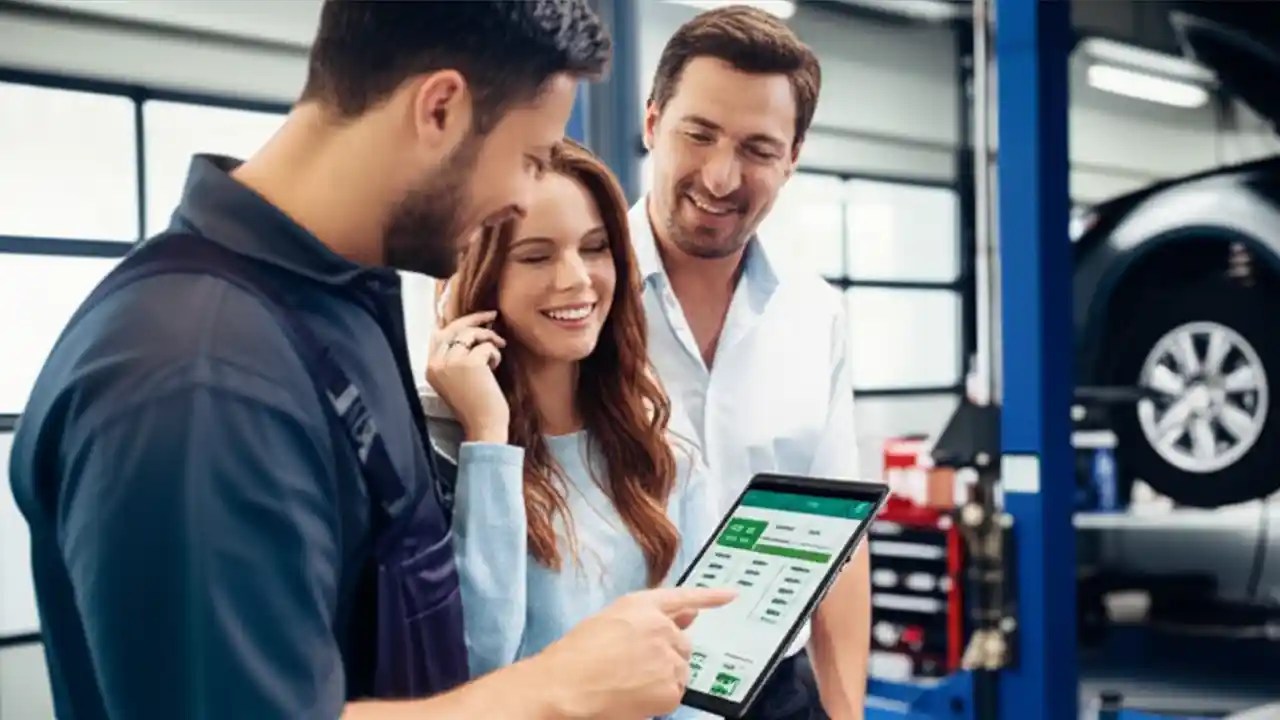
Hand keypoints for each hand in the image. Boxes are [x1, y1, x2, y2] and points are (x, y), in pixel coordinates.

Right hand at [426, 311, 509, 442]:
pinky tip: (495, 369)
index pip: (440, 335)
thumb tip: (471, 331)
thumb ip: (456, 358)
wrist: (483, 426)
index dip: (459, 323)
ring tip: (497, 353)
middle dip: (476, 320)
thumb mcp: (457, 380)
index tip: (478, 318)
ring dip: (489, 340)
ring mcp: (451, 362)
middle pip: (454, 329)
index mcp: (430, 368)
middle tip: (493, 316)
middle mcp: (437, 363)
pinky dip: (495, 354)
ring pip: (471, 334)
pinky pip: (486, 347)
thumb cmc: (476, 406)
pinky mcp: (469, 364)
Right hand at [530, 587, 736, 718]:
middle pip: (682, 643)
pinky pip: (675, 694)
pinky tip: (633, 697)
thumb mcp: (610, 622)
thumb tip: (688, 617)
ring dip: (664, 677)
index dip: (709, 597)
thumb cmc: (576, 656)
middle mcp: (661, 627)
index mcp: (641, 606)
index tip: (731, 595)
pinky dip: (660, 699)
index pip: (683, 597)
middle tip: (636, 668)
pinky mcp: (671, 686)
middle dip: (668, 655)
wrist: (565, 685)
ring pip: (680, 669)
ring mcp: (668, 657)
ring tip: (628, 682)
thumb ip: (649, 618)